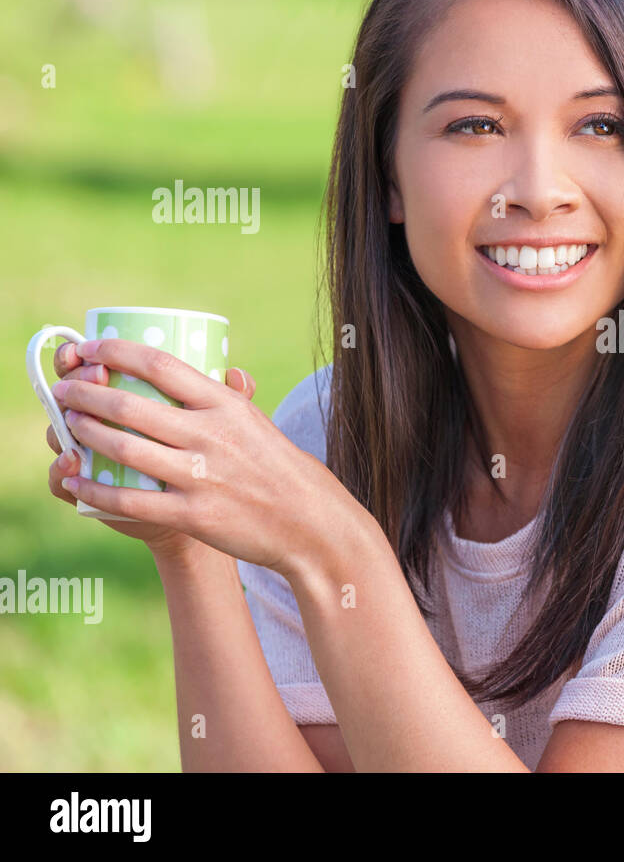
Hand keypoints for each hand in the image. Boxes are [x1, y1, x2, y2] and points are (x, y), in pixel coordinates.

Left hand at [53, 338, 368, 576]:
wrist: (311, 523)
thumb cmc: (282, 470)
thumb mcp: (259, 423)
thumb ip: (233, 399)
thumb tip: (225, 371)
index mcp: (226, 406)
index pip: (161, 366)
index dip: (117, 352)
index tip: (91, 349)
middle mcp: (211, 436)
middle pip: (131, 405)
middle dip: (86, 394)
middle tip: (64, 390)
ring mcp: (201, 476)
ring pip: (125, 449)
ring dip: (86, 435)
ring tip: (69, 426)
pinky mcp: (193, 514)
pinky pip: (130, 501)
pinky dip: (95, 491)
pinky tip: (77, 482)